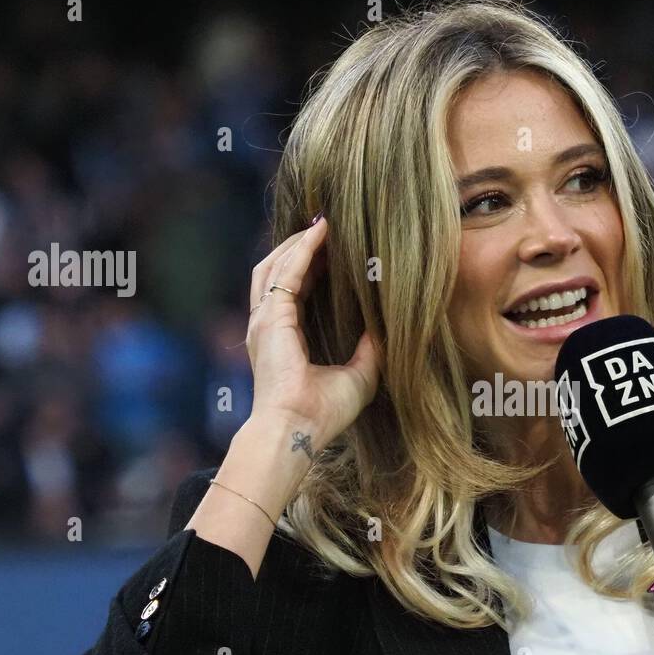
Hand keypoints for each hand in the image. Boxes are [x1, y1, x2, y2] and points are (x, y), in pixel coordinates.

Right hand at [246, 215, 381, 447]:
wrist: (297, 430)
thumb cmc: (323, 413)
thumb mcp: (360, 375)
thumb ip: (371, 349)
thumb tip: (389, 327)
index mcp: (284, 338)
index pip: (295, 290)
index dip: (312, 267)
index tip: (335, 250)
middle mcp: (268, 325)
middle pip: (279, 272)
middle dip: (301, 248)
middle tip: (328, 228)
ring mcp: (264, 320)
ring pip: (275, 265)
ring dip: (298, 243)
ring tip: (323, 224)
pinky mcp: (270, 317)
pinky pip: (286, 272)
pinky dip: (302, 249)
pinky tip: (321, 233)